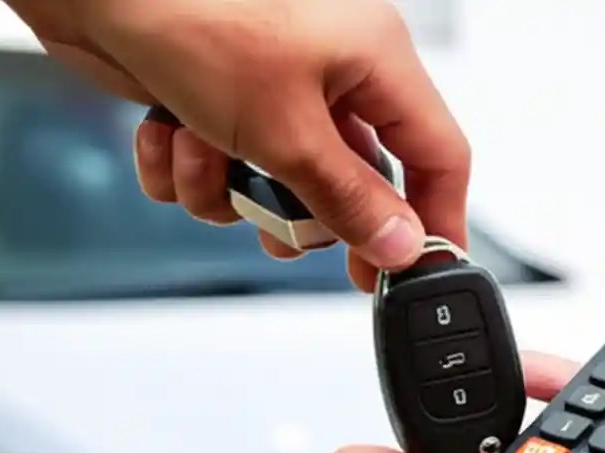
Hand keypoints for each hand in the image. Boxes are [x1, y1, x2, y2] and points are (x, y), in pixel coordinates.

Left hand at [3, 0, 469, 290]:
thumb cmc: (193, 15)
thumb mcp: (286, 130)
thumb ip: (349, 199)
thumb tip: (401, 245)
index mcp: (374, 58)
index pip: (438, 154)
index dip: (434, 220)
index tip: (420, 275)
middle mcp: (331, 68)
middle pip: (350, 178)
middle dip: (302, 212)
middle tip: (284, 234)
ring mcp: (272, 83)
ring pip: (276, 181)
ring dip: (228, 188)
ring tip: (202, 153)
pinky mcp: (215, 97)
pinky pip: (221, 165)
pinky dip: (188, 165)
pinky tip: (166, 131)